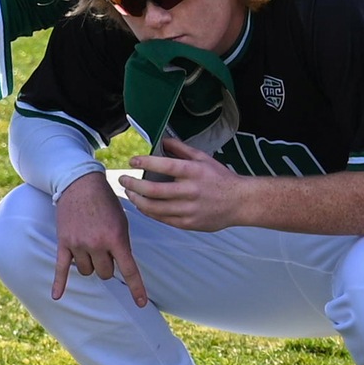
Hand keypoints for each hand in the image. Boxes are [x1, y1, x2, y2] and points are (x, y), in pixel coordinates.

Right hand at [52, 170, 148, 305]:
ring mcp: (79, 244)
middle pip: (105, 273)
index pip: (128, 270)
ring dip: (90, 264)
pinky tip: (57, 296)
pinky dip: (59, 283)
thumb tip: (118, 265)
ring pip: (86, 271)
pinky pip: (61, 268)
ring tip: (89, 245)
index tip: (140, 303)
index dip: (136, 288)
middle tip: (104, 248)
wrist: (80, 184)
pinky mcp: (64, 243)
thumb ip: (121, 244)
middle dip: (107, 266)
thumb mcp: (121, 221)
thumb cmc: (105, 202)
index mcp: (116, 238)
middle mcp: (97, 244)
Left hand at [119, 138, 246, 230]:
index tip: (132, 161)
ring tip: (129, 193)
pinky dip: (149, 212)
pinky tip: (142, 205)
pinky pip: (162, 218)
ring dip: (137, 200)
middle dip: (133, 185)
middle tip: (123, 180)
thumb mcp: (203, 158)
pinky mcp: (188, 223)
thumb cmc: (221, 178)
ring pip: (154, 208)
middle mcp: (190, 191)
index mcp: (194, 172)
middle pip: (153, 190)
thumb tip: (163, 141)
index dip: (145, 163)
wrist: (240, 203)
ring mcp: (188, 209)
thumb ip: (182, 149)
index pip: (164, 165)